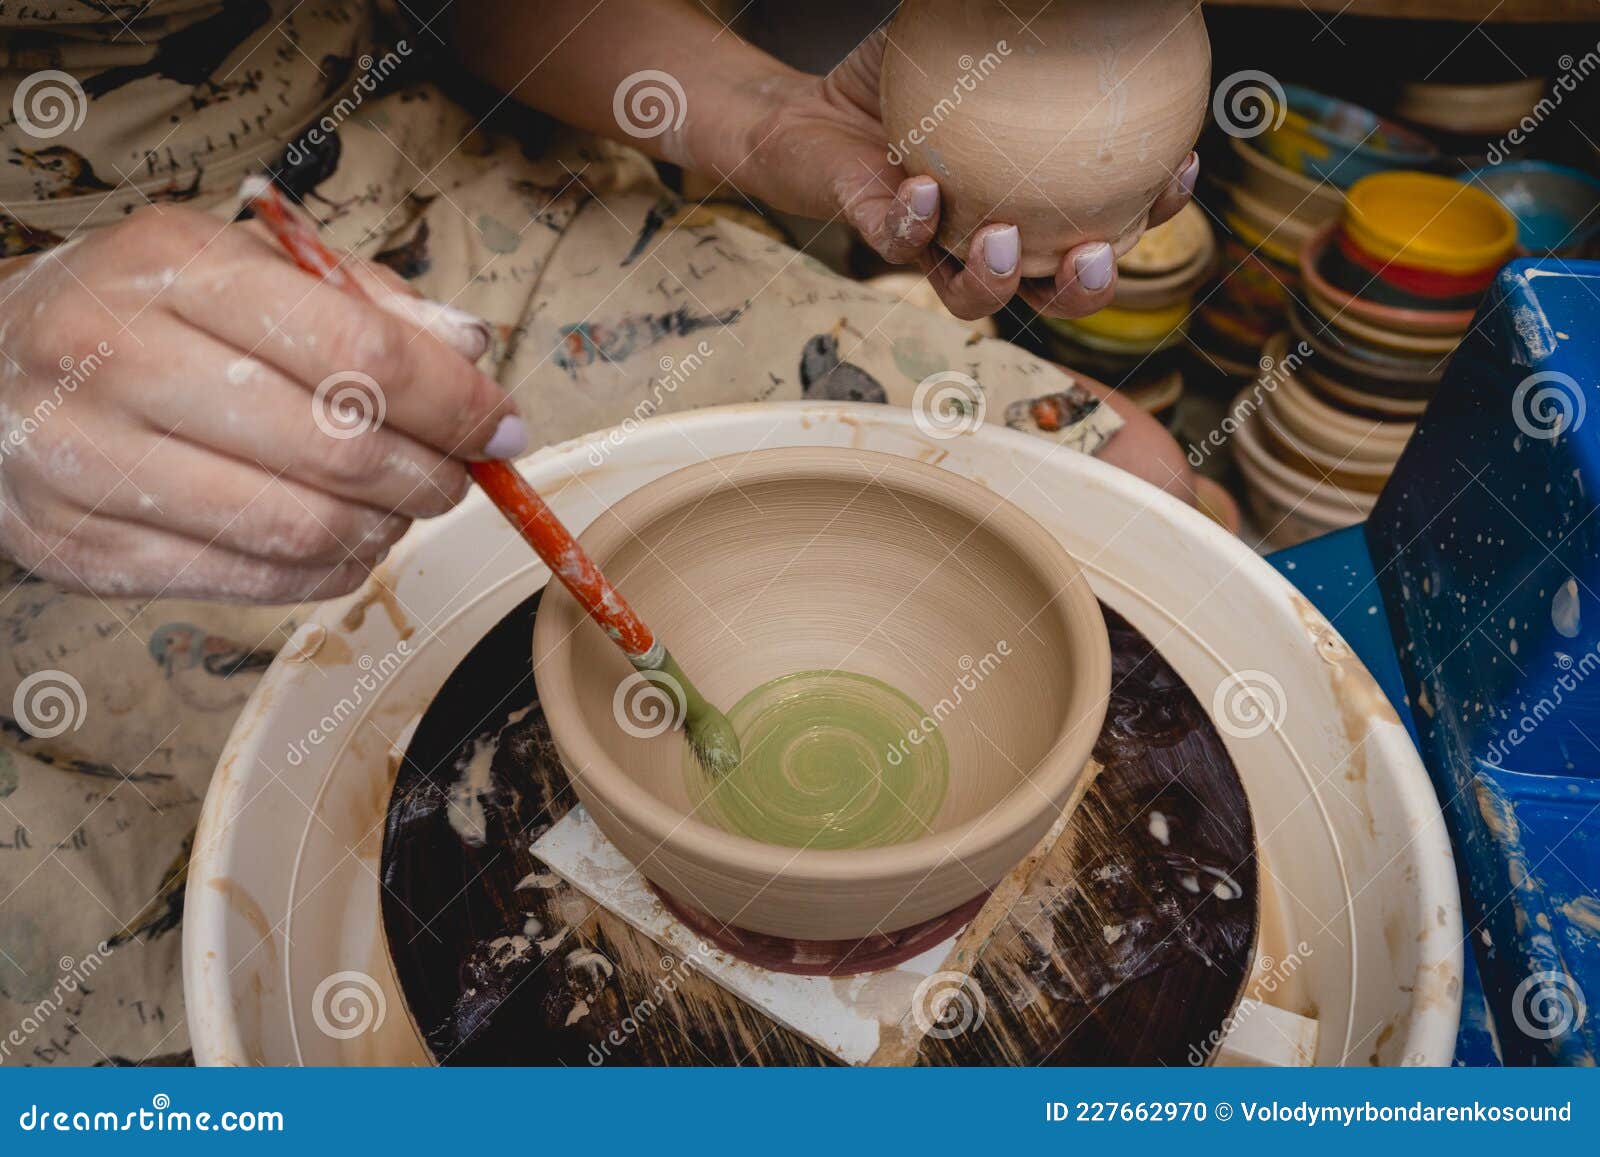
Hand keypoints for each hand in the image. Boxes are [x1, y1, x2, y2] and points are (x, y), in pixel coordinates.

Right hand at [0, 205, 525, 601]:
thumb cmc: (143, 314)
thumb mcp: (242, 267)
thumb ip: (362, 301)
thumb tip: (470, 349)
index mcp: (171, 266)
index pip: (361, 351)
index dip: (457, 401)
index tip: (502, 425)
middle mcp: (116, 356)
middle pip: (340, 446)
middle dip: (433, 473)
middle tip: (460, 475)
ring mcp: (88, 460)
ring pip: (301, 528)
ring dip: (386, 529)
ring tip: (403, 507)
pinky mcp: (82, 549)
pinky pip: (254, 584)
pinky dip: (330, 572)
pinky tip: (347, 543)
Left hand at [744, 31, 1197, 320]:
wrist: (809, 106)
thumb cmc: (904, 76)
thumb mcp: (977, 37)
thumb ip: (1031, 26)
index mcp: (1034, 200)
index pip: (1111, 218)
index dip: (1155, 209)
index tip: (1177, 170)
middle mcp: (991, 236)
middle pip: (1054, 289)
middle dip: (1084, 289)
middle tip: (1094, 257)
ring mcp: (935, 247)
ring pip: (977, 295)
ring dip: (997, 280)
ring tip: (1005, 241)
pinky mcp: (877, 238)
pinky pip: (899, 246)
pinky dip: (913, 225)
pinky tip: (922, 189)